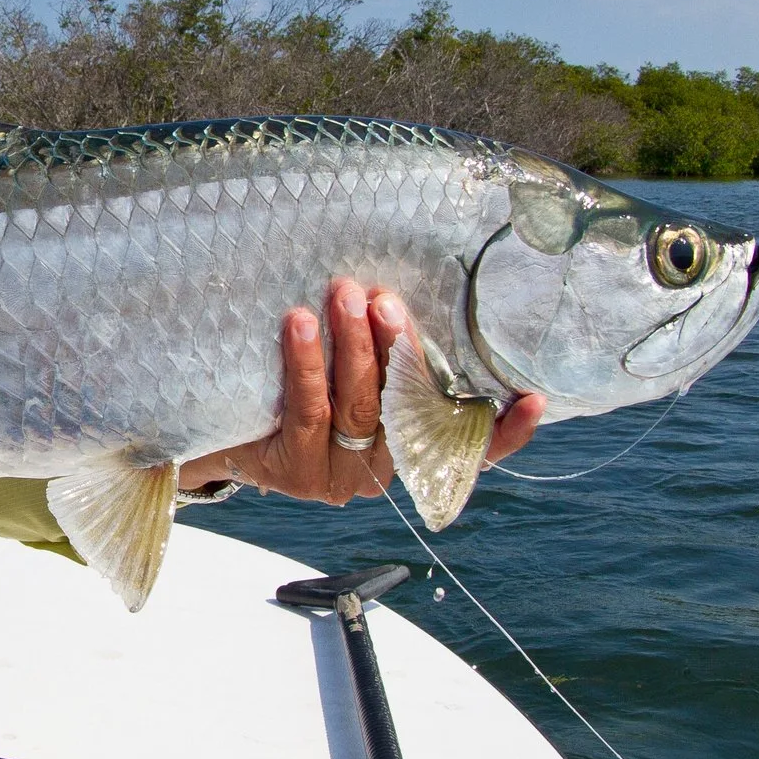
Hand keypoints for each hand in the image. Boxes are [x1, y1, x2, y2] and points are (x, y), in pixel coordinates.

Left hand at [177, 279, 543, 505]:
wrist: (224, 431)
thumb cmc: (300, 387)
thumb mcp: (352, 371)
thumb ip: (388, 354)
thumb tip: (401, 283)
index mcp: (410, 447)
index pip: (469, 446)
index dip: (506, 431)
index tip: (534, 398)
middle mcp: (382, 468)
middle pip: (405, 407)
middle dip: (398, 348)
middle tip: (386, 299)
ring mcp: (339, 475)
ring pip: (357, 406)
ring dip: (352, 345)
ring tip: (342, 293)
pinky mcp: (297, 469)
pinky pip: (307, 410)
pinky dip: (307, 363)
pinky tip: (300, 324)